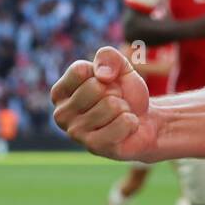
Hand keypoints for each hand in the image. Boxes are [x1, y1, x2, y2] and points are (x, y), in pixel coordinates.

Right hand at [50, 46, 160, 160]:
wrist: (144, 120)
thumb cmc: (125, 93)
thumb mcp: (120, 67)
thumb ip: (108, 57)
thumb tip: (102, 75)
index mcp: (59, 93)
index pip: (79, 71)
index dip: (102, 74)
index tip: (105, 84)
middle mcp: (61, 114)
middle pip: (95, 88)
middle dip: (115, 92)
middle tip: (116, 102)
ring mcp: (76, 133)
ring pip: (111, 105)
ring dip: (124, 108)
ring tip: (120, 115)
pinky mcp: (95, 147)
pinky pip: (123, 122)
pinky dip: (132, 122)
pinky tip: (126, 128)